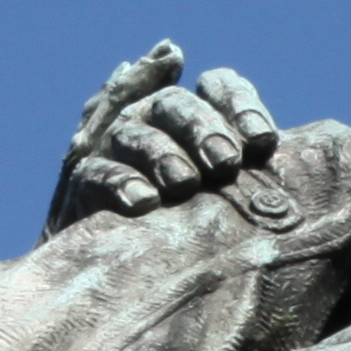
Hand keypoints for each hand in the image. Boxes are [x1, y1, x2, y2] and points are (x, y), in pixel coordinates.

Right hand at [58, 42, 284, 225]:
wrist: (128, 264)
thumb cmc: (192, 217)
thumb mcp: (228, 187)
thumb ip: (242, 148)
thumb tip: (254, 119)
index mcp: (194, 113)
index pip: (219, 85)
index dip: (241, 105)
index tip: (264, 142)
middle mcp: (151, 117)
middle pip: (174, 103)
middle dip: (202, 129)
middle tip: (226, 164)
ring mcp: (115, 145)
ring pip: (136, 134)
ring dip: (162, 154)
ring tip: (184, 182)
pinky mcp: (86, 180)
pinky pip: (98, 173)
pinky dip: (121, 183)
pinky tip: (144, 202)